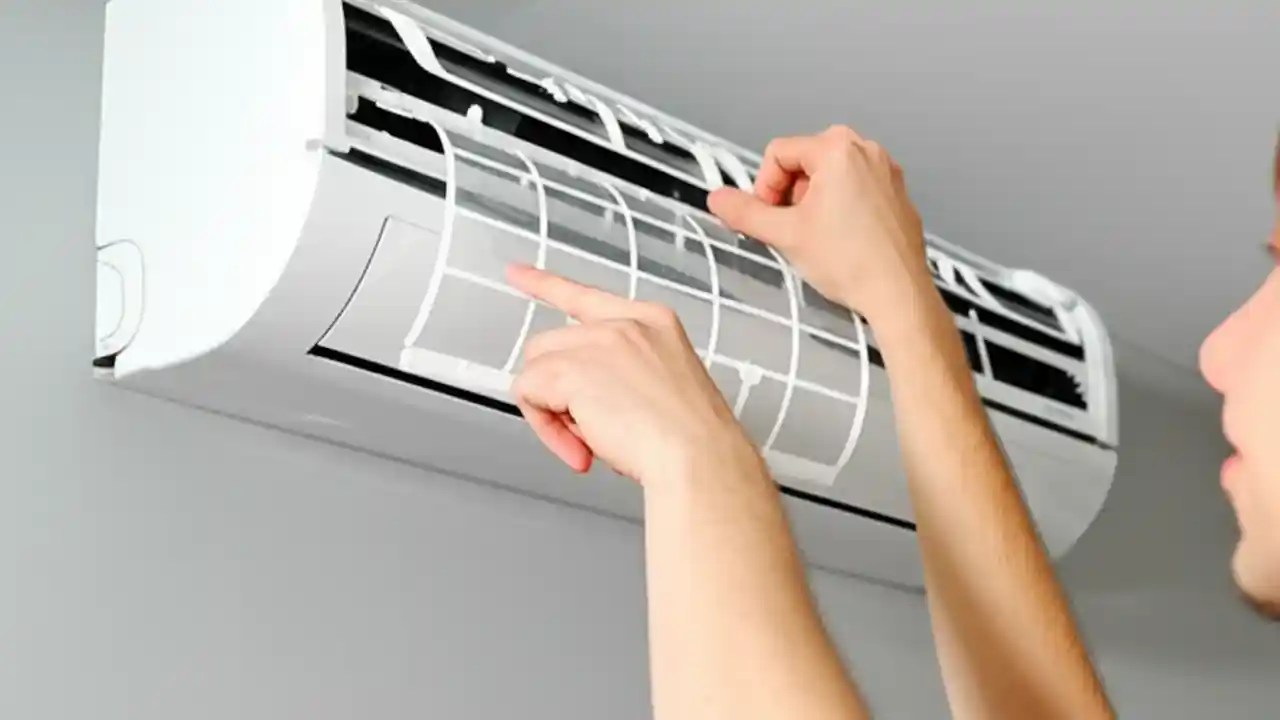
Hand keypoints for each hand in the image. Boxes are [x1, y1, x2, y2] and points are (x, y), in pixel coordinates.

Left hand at [507, 264, 759, 485]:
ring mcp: (597, 342)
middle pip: (551, 346)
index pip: (588, 297)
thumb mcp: (663, 386)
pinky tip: (582, 449)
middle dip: (557, 391)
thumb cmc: (692, 439)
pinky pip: (529, 395)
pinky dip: (545, 429)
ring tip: (590, 444)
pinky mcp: (571, 369)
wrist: (699, 457)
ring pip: (536, 371)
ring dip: (552, 413)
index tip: (517, 273)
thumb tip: (576, 401)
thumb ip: (621, 376)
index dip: (546, 284)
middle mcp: (623, 324)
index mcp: (653, 321)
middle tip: (587, 431)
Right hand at [708, 125, 930, 327]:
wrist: (898, 293)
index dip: (763, 187)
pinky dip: (839, 206)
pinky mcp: (896, 192)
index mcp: (838, 150)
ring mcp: (885, 171)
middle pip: (804, 160)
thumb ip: (745, 213)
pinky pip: (855, 187)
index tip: (768, 216)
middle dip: (790, 193)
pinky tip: (840, 238)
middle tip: (792, 226)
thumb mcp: (785, 235)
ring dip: (813, 200)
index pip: (778, 153)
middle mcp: (866, 151)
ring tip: (817, 235)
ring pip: (830, 174)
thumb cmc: (853, 263)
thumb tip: (719, 200)